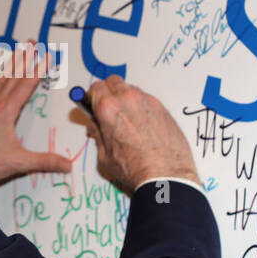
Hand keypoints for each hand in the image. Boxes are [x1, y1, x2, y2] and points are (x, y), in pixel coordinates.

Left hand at [0, 40, 72, 188]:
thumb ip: (45, 162)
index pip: (26, 86)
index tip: (47, 56)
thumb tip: (67, 165)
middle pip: (14, 77)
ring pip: (0, 81)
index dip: (39, 70)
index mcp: (6, 113)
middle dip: (25, 59)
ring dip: (10, 64)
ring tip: (16, 50)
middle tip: (32, 43)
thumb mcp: (19, 163)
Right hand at [82, 75, 198, 194]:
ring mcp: (148, 101)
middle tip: (107, 108)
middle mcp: (128, 99)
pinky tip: (142, 125)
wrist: (165, 176)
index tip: (92, 104)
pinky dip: (141, 107)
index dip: (91, 97)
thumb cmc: (136, 169)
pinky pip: (147, 100)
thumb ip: (98, 135)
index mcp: (109, 108)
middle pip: (113, 82)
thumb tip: (96, 128)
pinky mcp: (162, 108)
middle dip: (108, 92)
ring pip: (131, 89)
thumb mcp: (104, 156)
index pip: (95, 88)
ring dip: (125, 99)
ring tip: (126, 120)